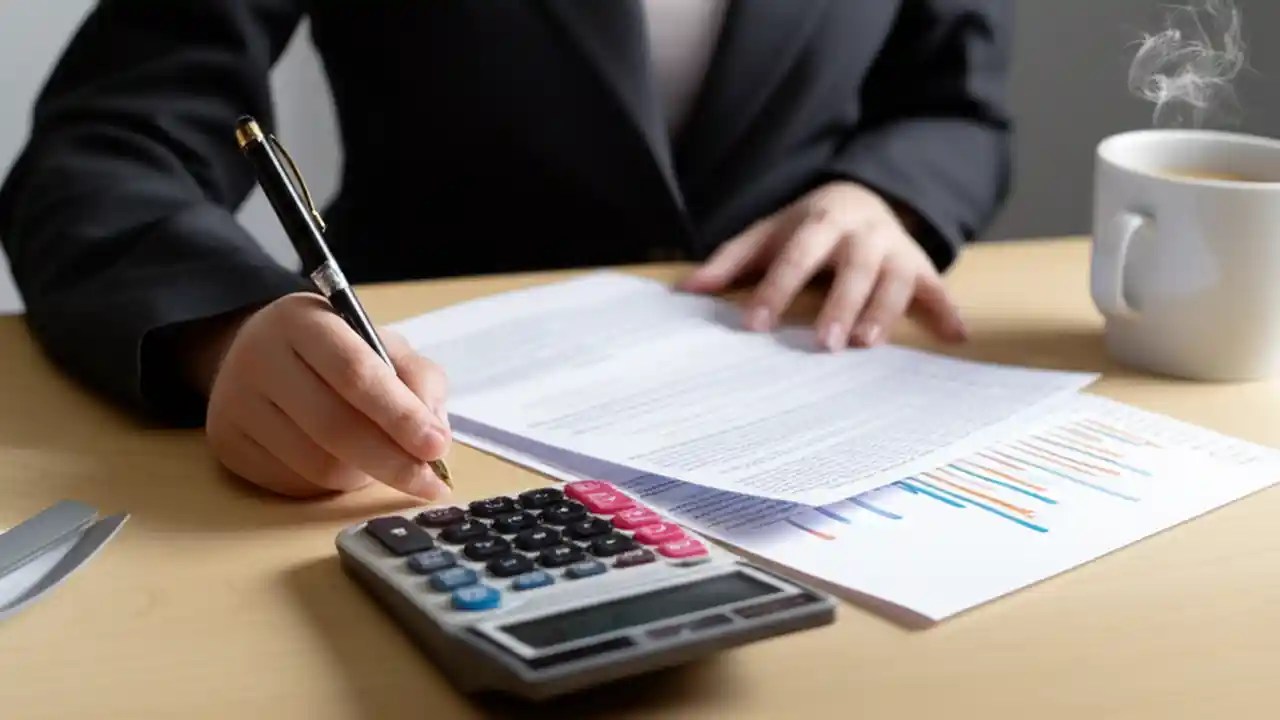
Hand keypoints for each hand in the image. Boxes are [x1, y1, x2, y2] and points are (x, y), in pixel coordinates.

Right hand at [195, 293, 452, 499]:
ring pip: (317, 464)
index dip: (399, 415)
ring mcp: (235, 404)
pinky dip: (333, 486)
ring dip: (365, 476)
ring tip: (385, 463)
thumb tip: (435, 434)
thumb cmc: (337, 351)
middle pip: (335, 426)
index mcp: (303, 321)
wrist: (258, 354)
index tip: (436, 446)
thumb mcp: (383, 345)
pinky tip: (346, 466)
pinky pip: (294, 484)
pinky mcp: (227, 444)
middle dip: (393, 461)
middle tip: (429, 482)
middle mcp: (259, 358)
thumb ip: (419, 380)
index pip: (354, 372)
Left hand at [679, 181, 966, 349]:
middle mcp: (863, 234)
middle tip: (825, 344)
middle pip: (853, 269)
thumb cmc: (804, 228)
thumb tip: (686, 292)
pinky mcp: (920, 267)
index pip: (796, 256)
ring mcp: (895, 250)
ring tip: (869, 345)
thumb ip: (730, 261)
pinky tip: (956, 337)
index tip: (755, 325)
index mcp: (820, 221)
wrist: (862, 197)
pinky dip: (948, 312)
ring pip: (894, 280)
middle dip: (840, 305)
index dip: (776, 289)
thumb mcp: (767, 233)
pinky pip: (937, 289)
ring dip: (885, 311)